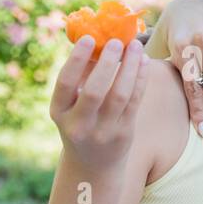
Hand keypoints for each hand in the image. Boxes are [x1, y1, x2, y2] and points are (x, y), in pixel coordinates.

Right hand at [50, 35, 148, 173]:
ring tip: (135, 46)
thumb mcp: (70, 105)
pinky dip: (140, 79)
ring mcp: (102, 132)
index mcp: (59, 112)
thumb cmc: (81, 122)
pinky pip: (134, 102)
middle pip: (94, 91)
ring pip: (119, 95)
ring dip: (129, 68)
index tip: (89, 38)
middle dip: (107, 63)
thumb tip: (98, 38)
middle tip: (117, 41)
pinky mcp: (124, 134)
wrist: (92, 165)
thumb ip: (80, 75)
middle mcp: (78, 125)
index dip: (76, 60)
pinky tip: (144, 62)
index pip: (65, 84)